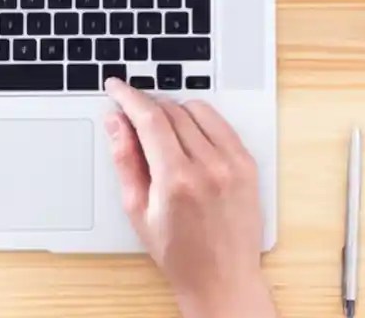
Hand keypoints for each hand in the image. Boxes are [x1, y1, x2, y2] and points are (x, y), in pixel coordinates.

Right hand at [104, 78, 274, 317]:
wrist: (223, 278)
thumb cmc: (179, 254)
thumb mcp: (138, 211)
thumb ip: (125, 161)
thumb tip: (116, 122)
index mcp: (176, 180)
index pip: (149, 119)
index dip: (129, 97)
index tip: (117, 87)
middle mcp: (209, 167)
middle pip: (172, 111)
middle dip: (148, 106)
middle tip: (132, 115)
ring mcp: (233, 163)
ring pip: (198, 111)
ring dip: (174, 111)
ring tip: (161, 132)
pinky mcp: (248, 164)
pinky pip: (221, 124)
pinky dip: (201, 121)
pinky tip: (189, 137)